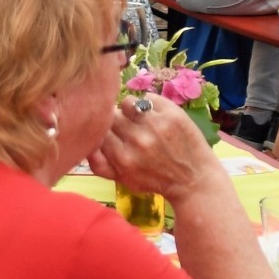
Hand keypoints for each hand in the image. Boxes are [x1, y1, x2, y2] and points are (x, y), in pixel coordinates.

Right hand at [89, 95, 224, 205]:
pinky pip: (148, 97)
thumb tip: (84, 144)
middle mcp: (137, 139)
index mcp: (122, 158)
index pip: (99, 132)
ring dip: (130, 109)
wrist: (194, 179)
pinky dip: (149, 104)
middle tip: (127, 128)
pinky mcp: (172, 113)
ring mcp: (156, 124)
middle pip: (111, 116)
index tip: (111, 134)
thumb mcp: (124, 181)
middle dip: (116, 121)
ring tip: (139, 119)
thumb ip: (100, 165)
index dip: (103, 131)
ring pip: (127, 102)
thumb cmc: (156, 181)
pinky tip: (154, 115)